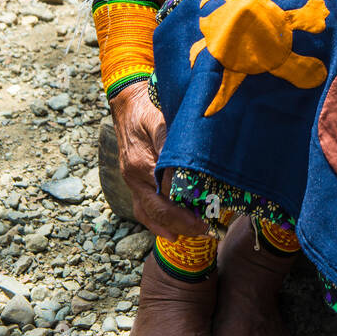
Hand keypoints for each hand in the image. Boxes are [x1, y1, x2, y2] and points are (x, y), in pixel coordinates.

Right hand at [110, 81, 206, 238]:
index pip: (166, 195)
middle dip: (182, 223)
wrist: (128, 102)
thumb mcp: (161, 118)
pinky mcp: (133, 181)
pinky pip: (141, 209)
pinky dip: (155, 223)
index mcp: (141, 164)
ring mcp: (132, 181)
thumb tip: (185, 168)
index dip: (186, 208)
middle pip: (158, 210)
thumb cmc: (149, 107)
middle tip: (206, 229)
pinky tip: (170, 233)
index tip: (207, 215)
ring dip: (171, 226)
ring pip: (149, 214)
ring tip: (193, 233)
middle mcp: (134, 177)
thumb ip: (170, 143)